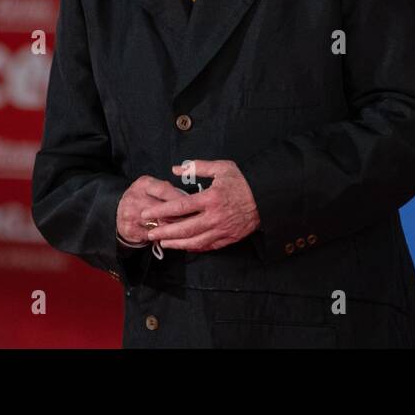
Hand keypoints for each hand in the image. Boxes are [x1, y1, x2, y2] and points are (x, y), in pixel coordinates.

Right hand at [117, 175, 188, 245]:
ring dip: (173, 229)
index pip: (164, 190)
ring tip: (185, 231)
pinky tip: (170, 238)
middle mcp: (134, 197)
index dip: (180, 198)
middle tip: (194, 221)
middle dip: (179, 216)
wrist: (120, 212)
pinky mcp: (128, 228)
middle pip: (162, 209)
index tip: (194, 205)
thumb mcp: (153, 189)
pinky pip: (151, 235)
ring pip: (158, 223)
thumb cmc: (144, 199)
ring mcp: (129, 213)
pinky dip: (162, 237)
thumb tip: (190, 201)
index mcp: (143, 184)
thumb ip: (168, 192)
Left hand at [142, 160, 260, 252]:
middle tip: (150, 233)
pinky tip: (185, 246)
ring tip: (163, 243)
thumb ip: (197, 167)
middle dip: (164, 232)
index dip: (161, 211)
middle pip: (184, 228)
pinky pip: (208, 246)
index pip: (180, 206)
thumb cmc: (243, 181)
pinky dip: (195, 248)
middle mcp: (214, 217)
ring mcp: (222, 230)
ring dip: (177, 243)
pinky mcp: (229, 238)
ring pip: (195, 241)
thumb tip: (177, 169)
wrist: (266, 198)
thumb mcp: (221, 168)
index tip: (148, 213)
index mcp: (210, 198)